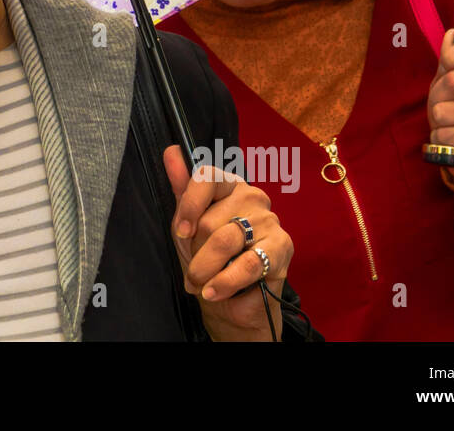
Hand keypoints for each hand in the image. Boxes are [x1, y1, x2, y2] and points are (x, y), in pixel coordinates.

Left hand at [164, 144, 293, 341]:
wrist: (229, 303)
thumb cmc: (208, 260)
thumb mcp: (187, 226)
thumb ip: (182, 189)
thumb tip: (171, 151)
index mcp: (229, 186)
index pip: (207, 177)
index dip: (189, 206)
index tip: (181, 232)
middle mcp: (252, 197)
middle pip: (210, 219)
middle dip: (197, 251)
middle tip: (196, 269)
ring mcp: (269, 220)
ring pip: (226, 240)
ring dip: (206, 269)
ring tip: (201, 284)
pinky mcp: (282, 247)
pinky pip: (248, 263)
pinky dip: (226, 281)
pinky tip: (215, 291)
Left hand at [428, 30, 453, 183]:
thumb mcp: (450, 84)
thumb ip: (449, 60)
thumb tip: (450, 34)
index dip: (452, 53)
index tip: (449, 66)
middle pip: (451, 80)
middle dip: (438, 97)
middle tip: (448, 106)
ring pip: (442, 111)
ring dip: (439, 122)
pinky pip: (443, 134)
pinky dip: (442, 140)